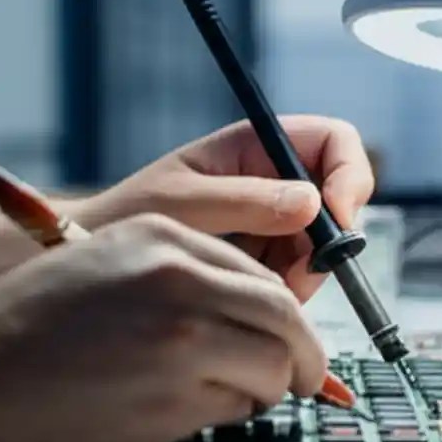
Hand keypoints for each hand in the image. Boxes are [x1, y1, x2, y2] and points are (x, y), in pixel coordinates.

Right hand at [0, 214, 326, 441]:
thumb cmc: (17, 332)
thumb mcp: (104, 267)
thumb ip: (179, 278)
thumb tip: (252, 313)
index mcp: (162, 235)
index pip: (263, 275)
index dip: (286, 316)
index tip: (293, 340)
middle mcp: (179, 277)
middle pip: (286, 318)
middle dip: (303, 357)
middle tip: (306, 380)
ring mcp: (180, 338)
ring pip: (273, 368)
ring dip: (264, 391)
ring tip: (226, 399)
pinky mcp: (171, 399)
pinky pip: (236, 409)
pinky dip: (229, 416)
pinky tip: (187, 415)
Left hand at [79, 116, 375, 301]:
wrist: (91, 258)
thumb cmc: (125, 217)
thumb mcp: (181, 204)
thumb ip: (243, 201)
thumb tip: (311, 202)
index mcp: (255, 147)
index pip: (335, 141)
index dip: (349, 174)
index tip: (337, 217)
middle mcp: (272, 181)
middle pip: (339, 201)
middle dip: (328, 241)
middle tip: (298, 274)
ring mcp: (273, 224)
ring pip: (324, 247)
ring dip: (306, 274)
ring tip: (258, 289)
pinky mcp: (266, 262)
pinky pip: (301, 277)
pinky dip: (287, 294)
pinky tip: (250, 299)